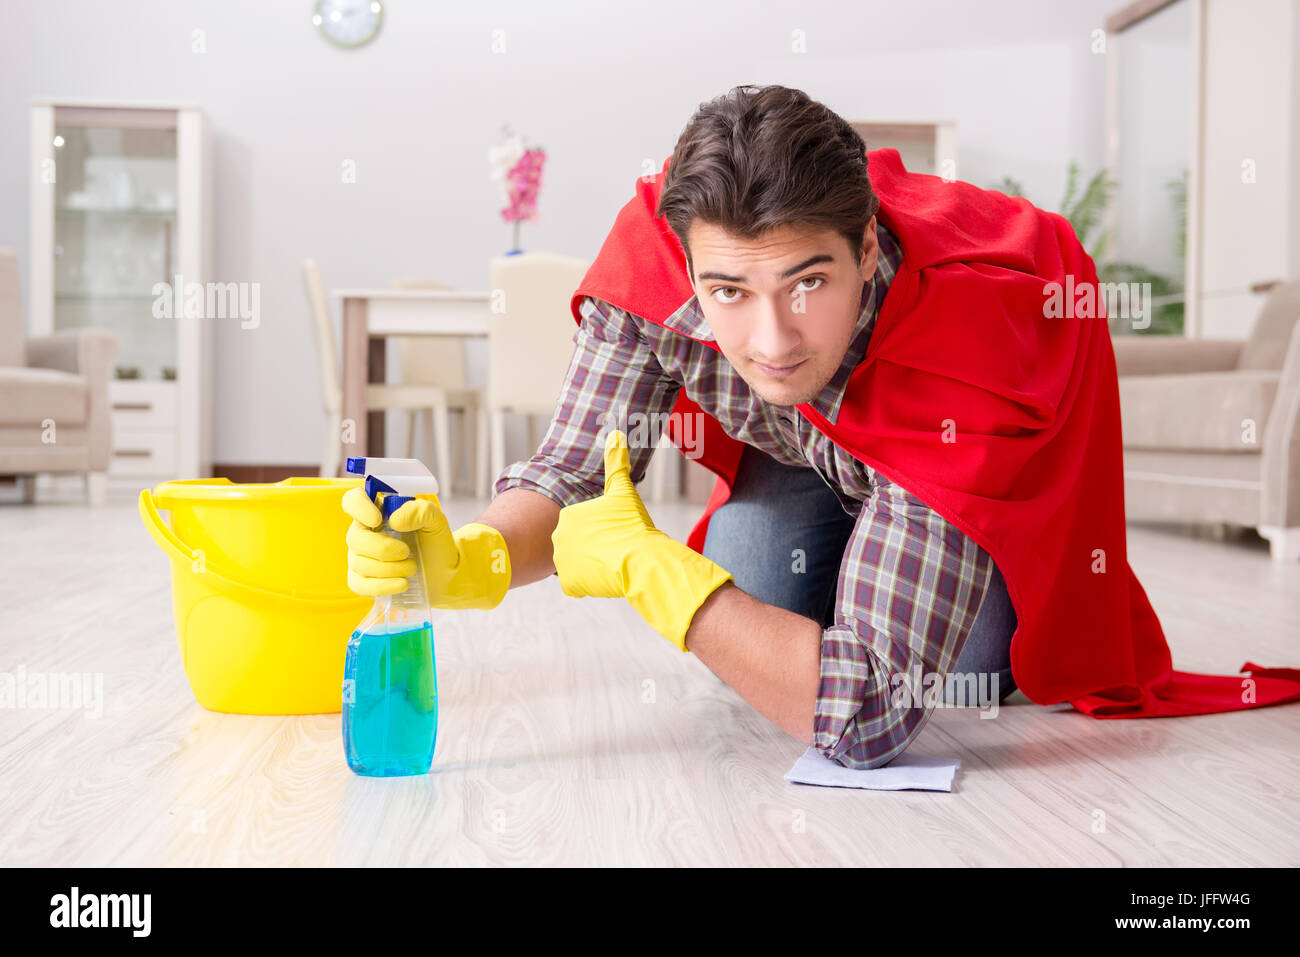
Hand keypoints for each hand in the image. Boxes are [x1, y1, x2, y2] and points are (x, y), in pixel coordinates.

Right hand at [343, 487, 511, 609]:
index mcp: (377, 511)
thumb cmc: (434, 542)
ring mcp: (358, 557)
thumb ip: (420, 511)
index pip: (352, 500)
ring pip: (360, 564)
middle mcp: (363, 533)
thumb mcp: (436, 521)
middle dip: (383, 549)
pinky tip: (403, 584)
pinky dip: (383, 586)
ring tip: (413, 568)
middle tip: (407, 552)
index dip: (359, 508)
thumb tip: (395, 520)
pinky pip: (360, 585)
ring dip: (391, 568)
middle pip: (355, 538)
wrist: (443, 572)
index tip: (378, 519)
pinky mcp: (361, 581)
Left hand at [551, 429, 733, 650]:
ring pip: (576, 563)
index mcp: (568, 514)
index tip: (615, 532)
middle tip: (615, 549)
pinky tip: (604, 577)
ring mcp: (562, 561)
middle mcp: (558, 536)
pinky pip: (577, 584)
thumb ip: (617, 462)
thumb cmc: (633, 524)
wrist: (641, 561)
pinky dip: (589, 583)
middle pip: (577, 544)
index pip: (582, 524)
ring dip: (591, 565)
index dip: (600, 529)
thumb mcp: (624, 490)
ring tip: (611, 563)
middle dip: (593, 548)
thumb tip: (615, 434)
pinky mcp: (569, 583)